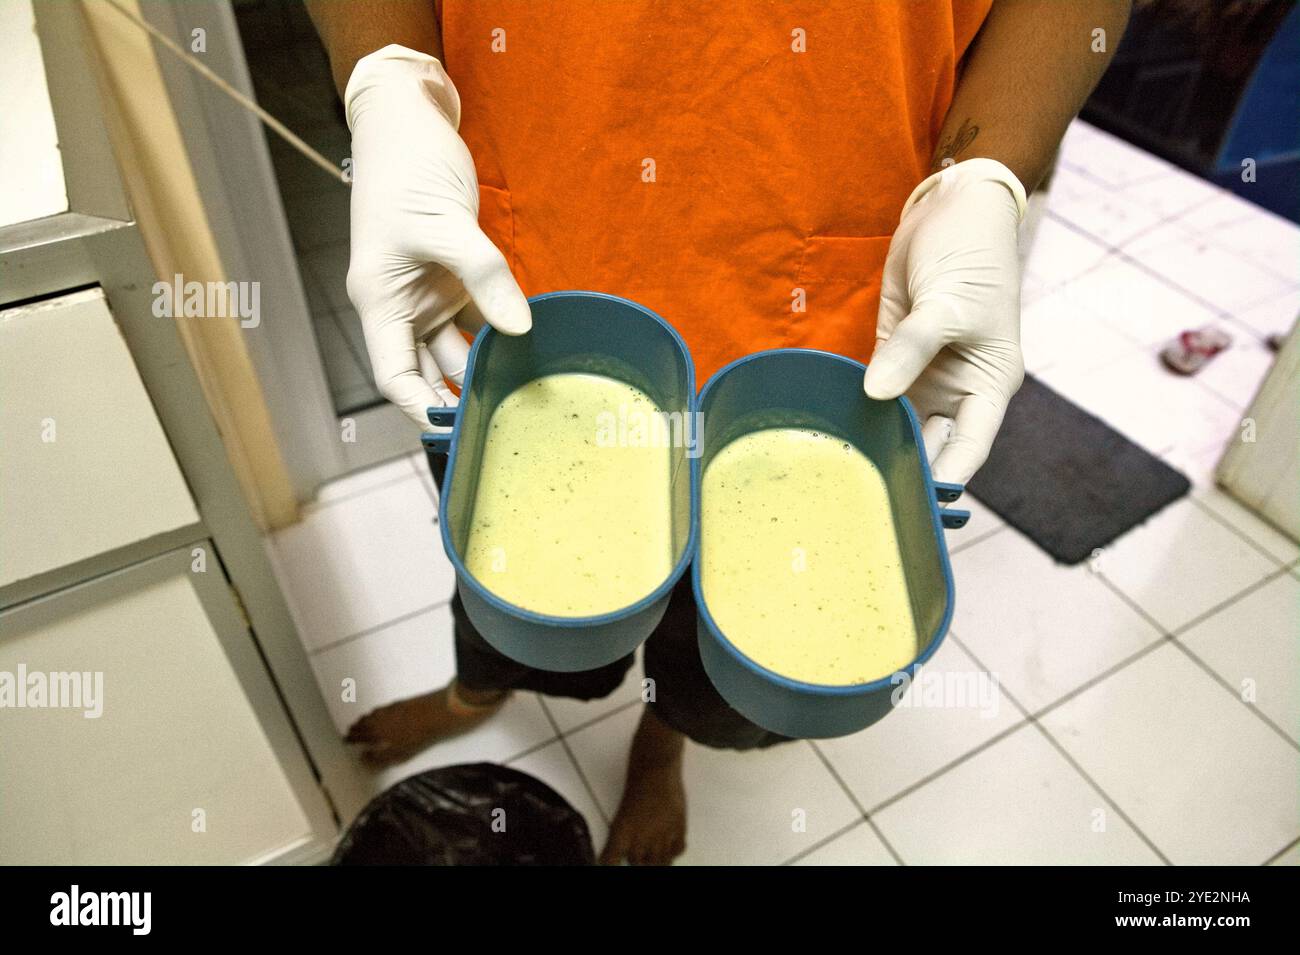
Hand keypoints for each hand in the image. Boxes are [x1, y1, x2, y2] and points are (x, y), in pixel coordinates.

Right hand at [345, 45, 530, 429]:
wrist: (409, 123)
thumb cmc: (408, 168)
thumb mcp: (447, 223)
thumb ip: (484, 277)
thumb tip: (520, 329)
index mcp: (379, 301)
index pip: (393, 375)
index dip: (419, 408)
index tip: (454, 431)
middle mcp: (400, 305)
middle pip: (426, 371)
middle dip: (457, 396)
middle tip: (501, 421)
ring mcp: (427, 294)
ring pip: (455, 348)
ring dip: (484, 366)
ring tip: (524, 391)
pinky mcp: (451, 278)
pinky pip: (475, 318)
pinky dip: (498, 332)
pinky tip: (527, 349)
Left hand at [864, 158, 1026, 485]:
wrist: (952, 209)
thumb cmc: (970, 256)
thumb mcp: (947, 303)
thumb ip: (912, 350)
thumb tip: (877, 393)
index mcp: (987, 386)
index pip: (969, 449)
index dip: (946, 480)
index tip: (915, 509)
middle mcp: (957, 390)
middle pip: (931, 445)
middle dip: (903, 471)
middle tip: (862, 502)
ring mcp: (923, 375)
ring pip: (898, 424)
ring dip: (875, 443)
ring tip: (839, 478)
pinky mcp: (893, 356)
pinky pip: (873, 393)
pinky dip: (855, 410)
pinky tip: (830, 434)